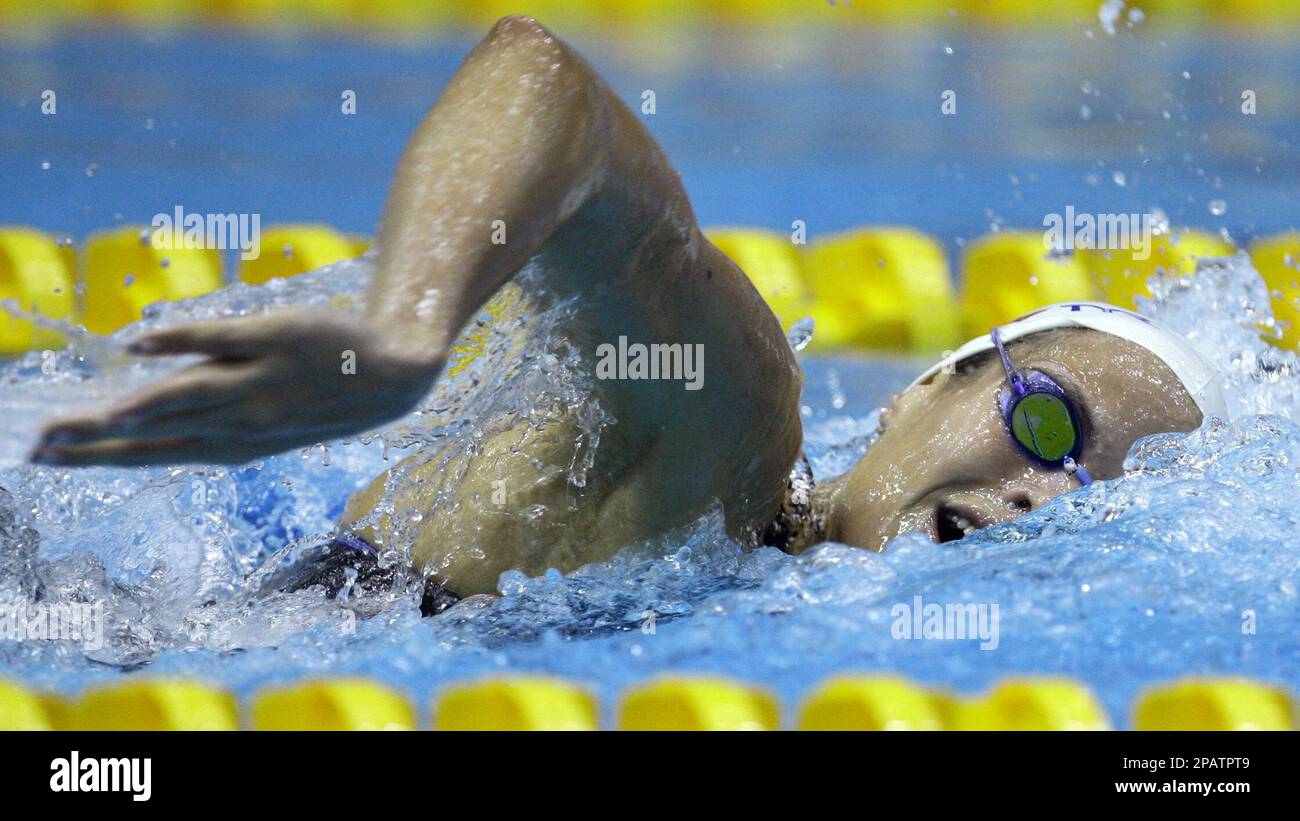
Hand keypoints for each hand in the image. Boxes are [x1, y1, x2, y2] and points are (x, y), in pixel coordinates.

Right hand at [31, 310, 442, 466]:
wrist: (395, 374)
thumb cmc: (319, 394)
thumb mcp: (262, 420)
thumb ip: (205, 414)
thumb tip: (139, 404)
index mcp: (235, 444)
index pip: (156, 453)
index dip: (102, 459)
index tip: (47, 461)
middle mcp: (242, 419)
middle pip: (160, 430)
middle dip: (100, 442)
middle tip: (40, 446)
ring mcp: (260, 381)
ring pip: (187, 394)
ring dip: (137, 406)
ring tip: (89, 419)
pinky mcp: (278, 339)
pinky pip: (224, 340)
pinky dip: (181, 341)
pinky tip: (140, 345)